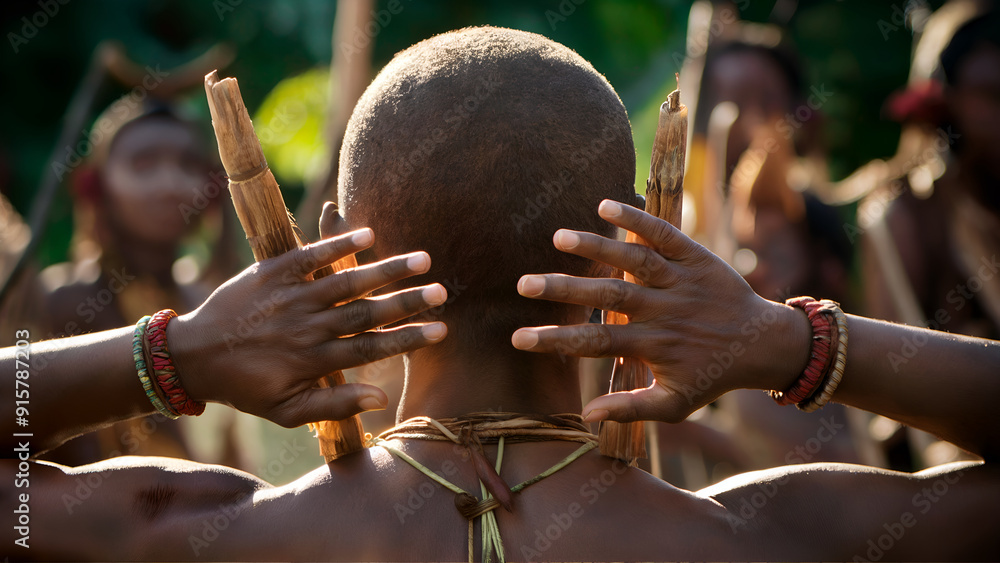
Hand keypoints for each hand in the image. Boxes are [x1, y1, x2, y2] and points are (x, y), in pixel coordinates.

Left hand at [170, 205, 447, 427]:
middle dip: (407, 302)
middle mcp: (305, 326)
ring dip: (386, 269)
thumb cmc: (245, 388)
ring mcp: (289, 297)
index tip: (439, 331)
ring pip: (346, 281)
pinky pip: (309, 255)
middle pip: (365, 312)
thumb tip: (380, 398)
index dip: (406, 339)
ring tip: (422, 260)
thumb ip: (333, 406)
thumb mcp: (286, 411)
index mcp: (312, 361)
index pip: (370, 348)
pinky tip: (369, 233)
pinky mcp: (271, 272)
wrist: (191, 356)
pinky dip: (337, 243)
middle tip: (442, 292)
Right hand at [511, 200, 808, 423]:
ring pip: (633, 260)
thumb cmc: (711, 376)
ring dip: (595, 247)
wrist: (763, 343)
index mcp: (654, 346)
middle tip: (524, 284)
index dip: (556, 341)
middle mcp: (664, 310)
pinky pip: (664, 234)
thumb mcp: (675, 404)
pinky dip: (638, 218)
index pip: (596, 343)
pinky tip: (606, 205)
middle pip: (607, 297)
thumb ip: (631, 409)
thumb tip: (586, 415)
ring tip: (558, 237)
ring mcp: (680, 280)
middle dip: (563, 290)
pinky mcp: (695, 256)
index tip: (519, 338)